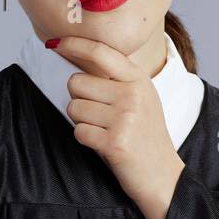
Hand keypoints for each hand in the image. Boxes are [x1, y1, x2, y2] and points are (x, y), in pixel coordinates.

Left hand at [46, 35, 185, 218]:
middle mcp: (132, 95)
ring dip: (82, 122)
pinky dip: (85, 139)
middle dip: (79, 100)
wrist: (163, 176)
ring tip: (104, 131)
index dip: (75, 45)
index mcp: (138, 80)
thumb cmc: (145, 137)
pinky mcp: (114, 142)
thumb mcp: (141, 99)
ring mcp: (125, 118)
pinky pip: (79, 131)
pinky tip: (103, 144)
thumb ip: (116, 79)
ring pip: (74, 108)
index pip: (101, 53)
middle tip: (99, 116)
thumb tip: (77, 59)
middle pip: (77, 83)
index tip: (56, 42)